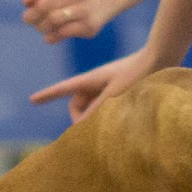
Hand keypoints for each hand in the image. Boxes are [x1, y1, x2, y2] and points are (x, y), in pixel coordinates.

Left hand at [23, 0, 105, 42]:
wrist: (98, 4)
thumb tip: (26, 2)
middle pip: (45, 4)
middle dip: (33, 13)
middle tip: (28, 19)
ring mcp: (85, 10)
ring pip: (53, 19)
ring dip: (41, 26)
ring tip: (40, 27)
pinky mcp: (88, 27)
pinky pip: (63, 33)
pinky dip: (51, 36)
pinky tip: (48, 36)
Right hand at [30, 48, 155, 122]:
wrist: (158, 60)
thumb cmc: (136, 74)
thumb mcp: (115, 94)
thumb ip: (97, 111)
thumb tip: (82, 127)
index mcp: (90, 79)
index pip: (63, 89)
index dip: (47, 95)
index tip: (32, 100)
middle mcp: (94, 83)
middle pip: (77, 105)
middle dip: (80, 118)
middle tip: (93, 130)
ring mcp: (105, 88)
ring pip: (90, 109)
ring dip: (95, 118)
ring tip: (112, 122)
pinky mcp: (115, 93)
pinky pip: (102, 108)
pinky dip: (104, 116)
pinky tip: (117, 121)